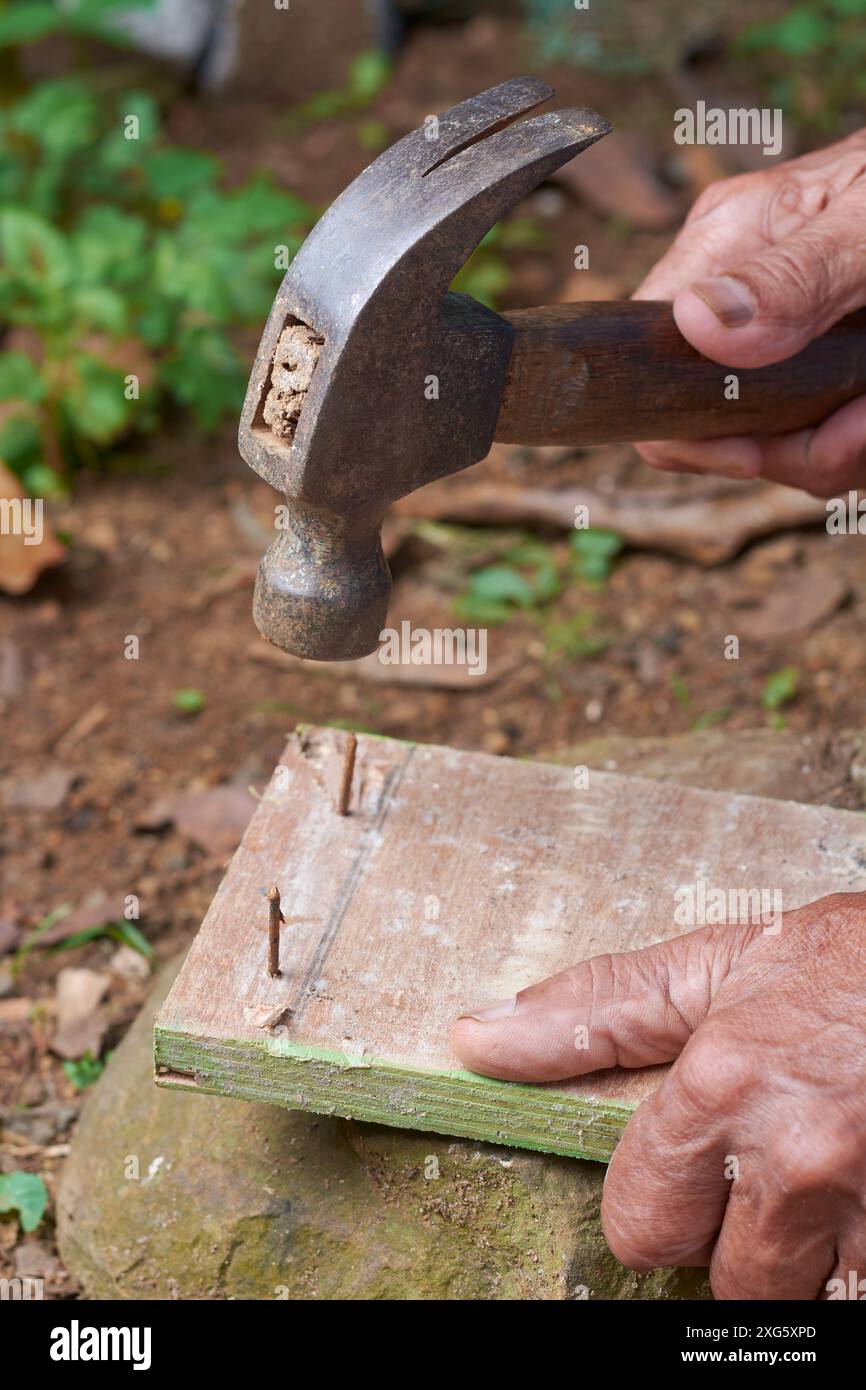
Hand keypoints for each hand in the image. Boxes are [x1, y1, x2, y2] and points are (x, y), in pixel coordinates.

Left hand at [451, 891, 865, 1299]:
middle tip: (770, 1178)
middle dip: (738, 1244)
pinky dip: (861, 1257)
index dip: (657, 1206)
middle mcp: (795, 1160)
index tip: (689, 1177)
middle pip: (727, 1285)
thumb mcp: (722, 962)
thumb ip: (602, 1009)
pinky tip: (862, 1196)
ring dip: (811, 1263)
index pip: (639, 1224)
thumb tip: (476, 1037)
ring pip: (806, 1302)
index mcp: (723, 1088)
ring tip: (826, 1187)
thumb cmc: (852, 963)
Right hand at [633, 130, 865, 495]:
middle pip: (716, 423)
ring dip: (837, 453)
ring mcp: (789, 337)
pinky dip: (856, 442)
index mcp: (725, 245)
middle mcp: (744, 299)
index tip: (754, 452)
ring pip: (780, 444)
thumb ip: (792, 276)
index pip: (650, 360)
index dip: (687, 426)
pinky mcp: (834, 368)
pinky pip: (827, 438)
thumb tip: (700, 325)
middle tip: (858, 435)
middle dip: (791, 451)